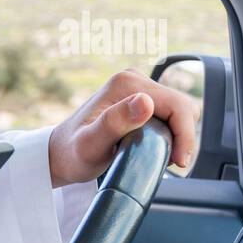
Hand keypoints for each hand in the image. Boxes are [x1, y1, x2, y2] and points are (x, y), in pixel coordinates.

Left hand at [47, 69, 199, 187]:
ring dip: (178, 135)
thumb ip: (115, 123)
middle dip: (183, 136)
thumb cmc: (71, 154)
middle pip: (181, 106)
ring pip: (177, 111)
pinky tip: (158, 149)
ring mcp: (135, 89)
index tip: (178, 161)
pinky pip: (167, 114)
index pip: (177, 105)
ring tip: (162, 157)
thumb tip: (145, 102)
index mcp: (126, 84)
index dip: (185, 134)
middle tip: (170, 162)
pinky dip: (170, 133)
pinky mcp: (137, 100)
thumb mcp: (91, 144)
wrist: (58, 156)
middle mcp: (132, 80)